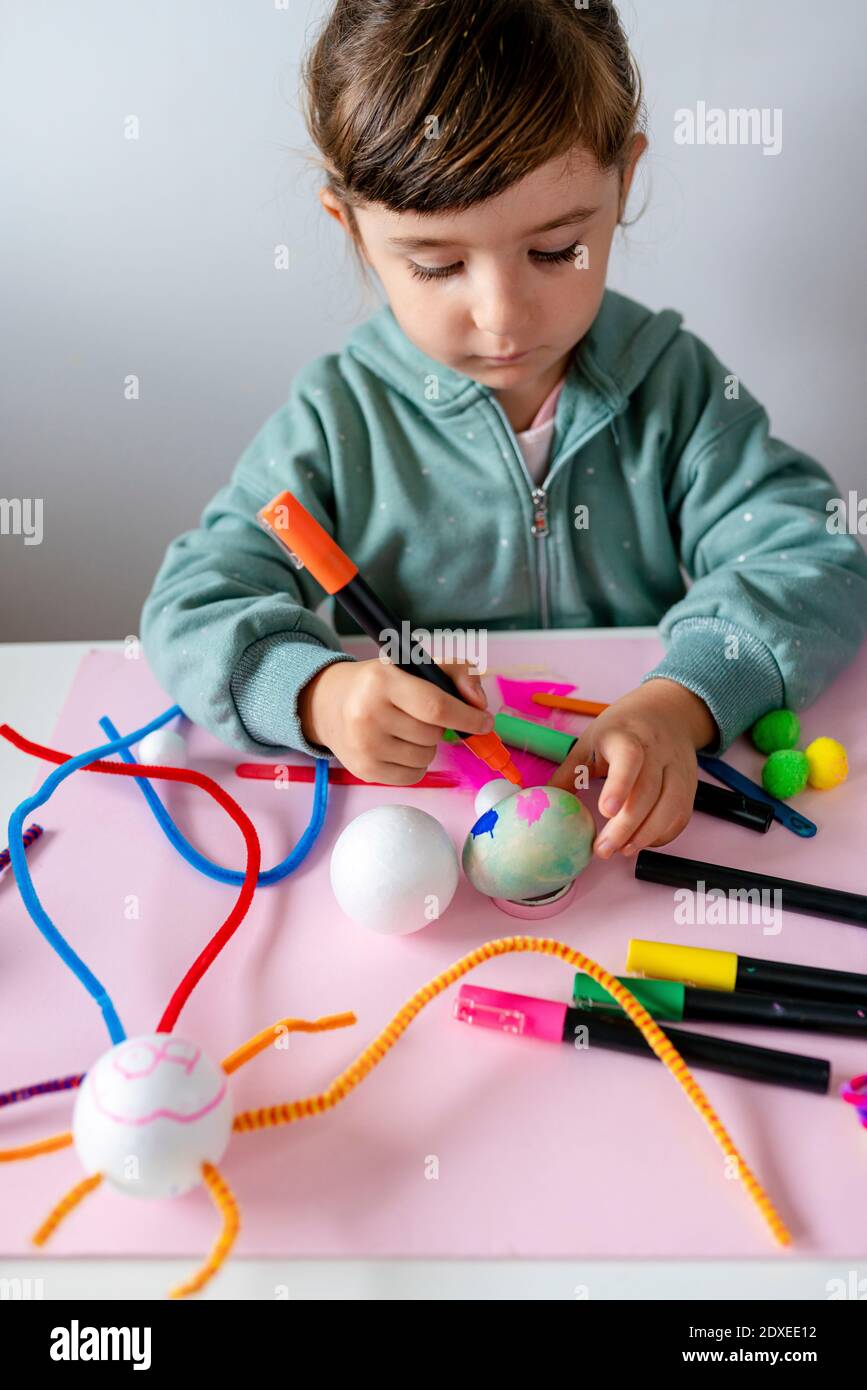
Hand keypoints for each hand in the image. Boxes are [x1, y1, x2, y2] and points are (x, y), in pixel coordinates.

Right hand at [298, 657, 490, 784]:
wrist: (328, 705)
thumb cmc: (380, 683)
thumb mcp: (413, 665)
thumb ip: (456, 674)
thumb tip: (480, 705)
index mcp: (382, 681)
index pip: (436, 707)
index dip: (467, 717)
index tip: (485, 722)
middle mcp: (368, 714)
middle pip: (433, 735)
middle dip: (439, 728)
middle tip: (420, 716)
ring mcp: (364, 746)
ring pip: (426, 758)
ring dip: (427, 746)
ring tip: (405, 730)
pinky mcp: (363, 770)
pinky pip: (413, 777)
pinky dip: (416, 765)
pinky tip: (398, 747)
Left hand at [547, 679, 717, 859]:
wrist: (666, 711)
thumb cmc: (621, 730)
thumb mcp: (590, 741)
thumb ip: (569, 773)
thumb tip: (544, 804)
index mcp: (626, 735)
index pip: (629, 758)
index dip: (619, 785)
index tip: (605, 811)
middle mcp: (657, 751)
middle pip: (647, 792)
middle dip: (625, 827)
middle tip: (603, 849)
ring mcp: (677, 769)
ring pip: (670, 807)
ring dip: (646, 835)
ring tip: (622, 850)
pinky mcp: (689, 786)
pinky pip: (680, 815)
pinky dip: (662, 834)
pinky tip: (642, 841)